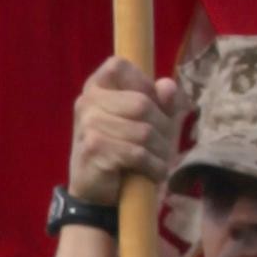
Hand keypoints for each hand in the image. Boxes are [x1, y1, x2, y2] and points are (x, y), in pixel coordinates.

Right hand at [65, 55, 178, 205]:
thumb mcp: (145, 122)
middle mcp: (87, 101)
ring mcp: (88, 124)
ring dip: (160, 151)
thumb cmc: (122, 150)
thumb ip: (159, 102)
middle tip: (164, 145)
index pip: (119, 65)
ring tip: (159, 162)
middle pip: (141, 103)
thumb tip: (168, 86)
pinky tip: (153, 173)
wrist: (95, 191)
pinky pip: (136, 153)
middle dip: (162, 128)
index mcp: (96, 86)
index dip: (142, 83)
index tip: (152, 106)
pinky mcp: (93, 149)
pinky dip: (153, 166)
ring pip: (142, 131)